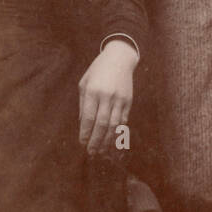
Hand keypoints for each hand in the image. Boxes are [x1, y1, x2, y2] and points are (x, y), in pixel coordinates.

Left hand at [78, 39, 138, 155]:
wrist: (119, 58)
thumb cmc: (97, 71)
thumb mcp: (84, 83)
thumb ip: (83, 104)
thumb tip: (83, 124)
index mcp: (93, 91)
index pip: (89, 117)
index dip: (85, 132)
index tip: (82, 143)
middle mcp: (107, 96)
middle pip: (101, 124)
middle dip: (96, 141)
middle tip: (91, 153)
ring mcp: (119, 99)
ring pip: (114, 125)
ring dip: (108, 141)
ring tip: (102, 152)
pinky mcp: (128, 101)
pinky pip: (123, 121)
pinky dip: (119, 134)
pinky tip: (115, 143)